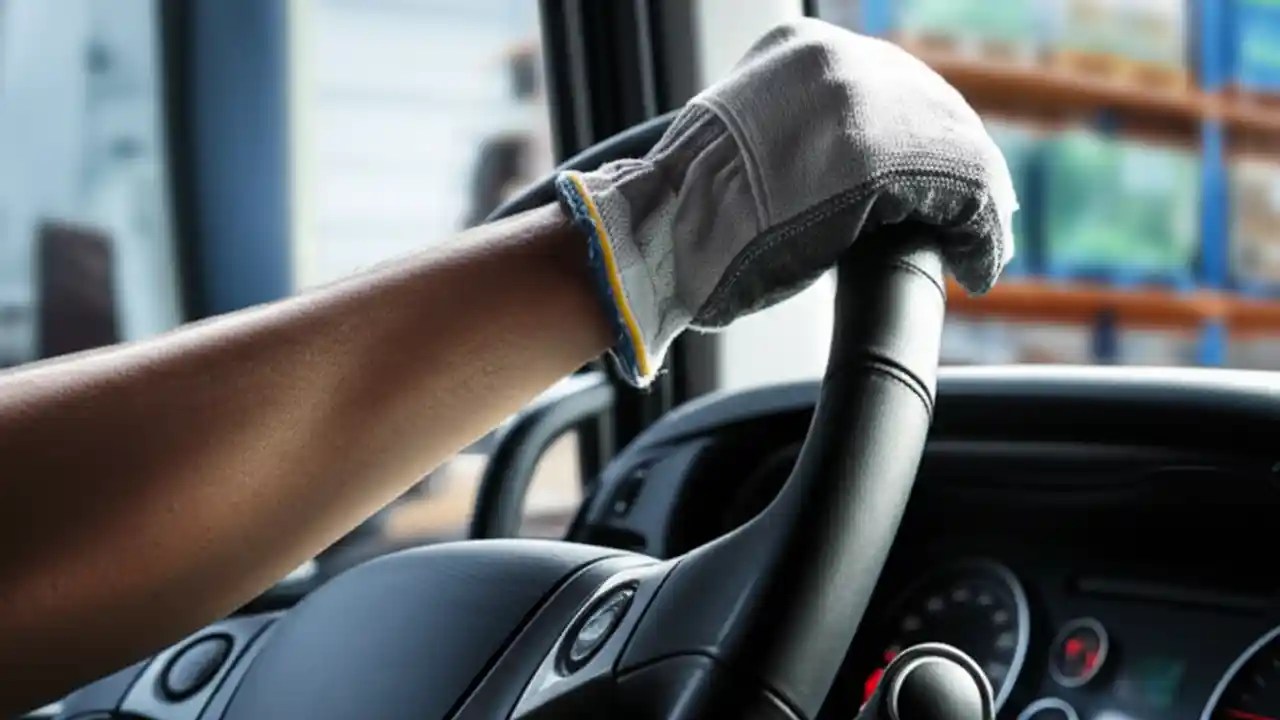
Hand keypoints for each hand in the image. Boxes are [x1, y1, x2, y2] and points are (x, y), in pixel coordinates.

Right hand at [556, 18, 1016, 385]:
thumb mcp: (751, 148)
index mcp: (801, 51)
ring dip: (975, 210)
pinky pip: (963, 191)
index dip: (928, 146)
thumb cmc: (692, 218)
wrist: (658, 239)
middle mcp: (836, 57)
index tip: (942, 193)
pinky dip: (978, 235)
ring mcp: (860, 99)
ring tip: (976, 255)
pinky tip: (976, 267)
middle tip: (974, 228)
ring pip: (956, 148)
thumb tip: (859, 176)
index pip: (895, 90)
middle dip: (961, 176)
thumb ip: (804, 138)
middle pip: (936, 110)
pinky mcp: (883, 154)